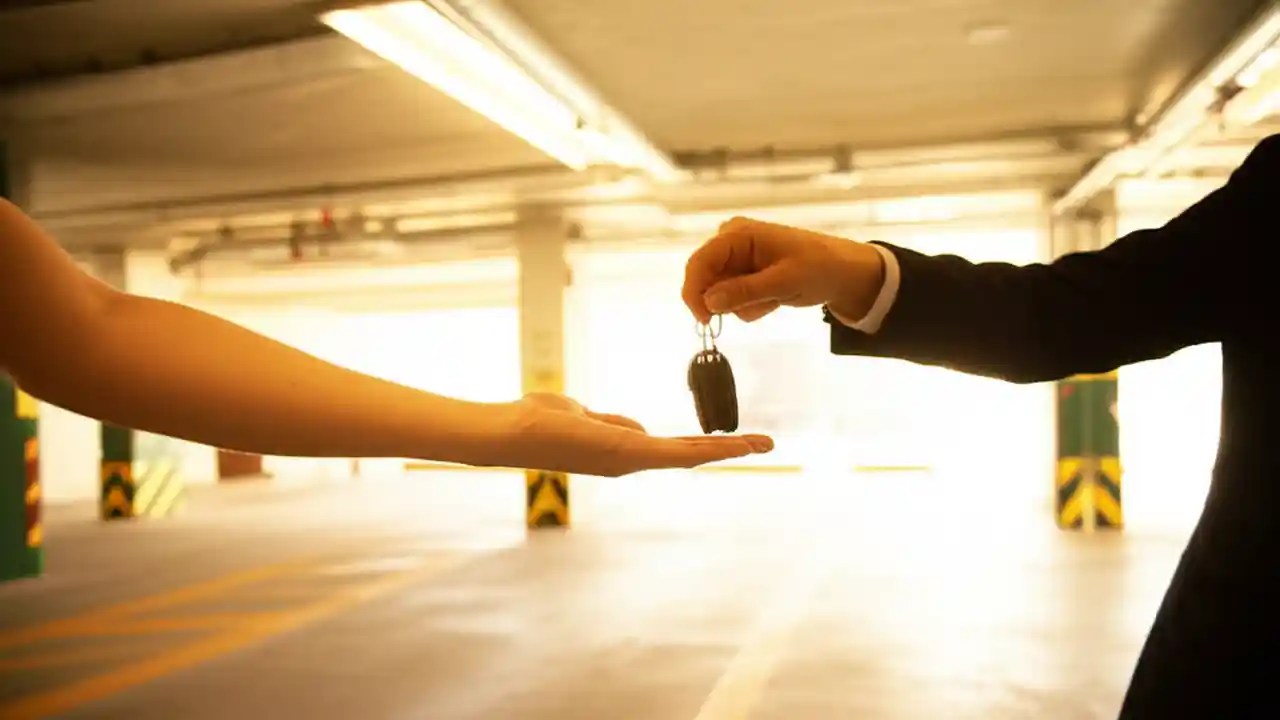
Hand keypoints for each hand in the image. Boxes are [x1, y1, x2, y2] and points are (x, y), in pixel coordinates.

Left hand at [503, 392, 772, 476]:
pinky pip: (673, 451)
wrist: (510, 431)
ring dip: (727, 450)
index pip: (672, 449)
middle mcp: (629, 461)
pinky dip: (705, 449)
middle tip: (764, 444)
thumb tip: (637, 429)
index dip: (705, 447)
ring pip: (689, 455)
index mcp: (622, 452)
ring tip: (760, 444)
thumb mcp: (583, 416)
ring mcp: (629, 459)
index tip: (734, 444)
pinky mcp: (625, 452)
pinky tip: (728, 448)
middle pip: (688, 456)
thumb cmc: (537, 421)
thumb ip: (612, 422)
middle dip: (727, 451)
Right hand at [682, 217, 884, 324]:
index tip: (705, 320)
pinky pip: (733, 298)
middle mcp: (730, 241)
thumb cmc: (818, 268)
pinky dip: (752, 305)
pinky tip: (775, 297)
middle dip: (731, 300)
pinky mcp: (743, 273)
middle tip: (762, 304)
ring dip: (745, 304)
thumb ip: (745, 291)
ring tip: (775, 297)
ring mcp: (736, 258)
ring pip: (719, 294)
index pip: (699, 262)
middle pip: (705, 280)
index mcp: (737, 234)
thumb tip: (709, 301)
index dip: (694, 292)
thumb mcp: (784, 282)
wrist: (843, 273)